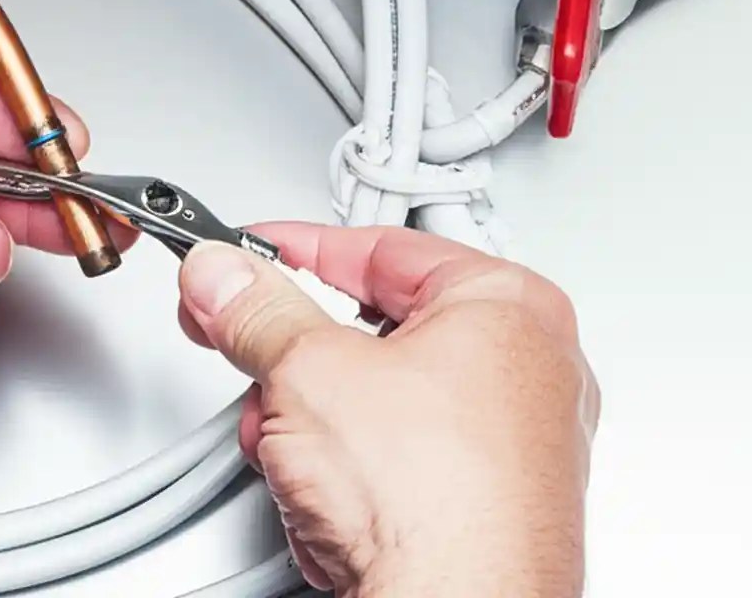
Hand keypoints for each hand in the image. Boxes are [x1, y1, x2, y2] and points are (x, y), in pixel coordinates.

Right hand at [177, 224, 597, 596]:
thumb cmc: (436, 502)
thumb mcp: (311, 371)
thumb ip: (255, 310)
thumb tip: (225, 275)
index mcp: (509, 306)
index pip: (378, 249)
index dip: (294, 250)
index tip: (244, 257)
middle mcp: (527, 368)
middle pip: (371, 329)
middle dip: (295, 360)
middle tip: (253, 360)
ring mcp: (509, 441)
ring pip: (372, 401)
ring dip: (311, 425)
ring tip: (295, 453)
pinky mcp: (482, 501)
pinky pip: (391, 458)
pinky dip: (347, 472)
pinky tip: (328, 498)